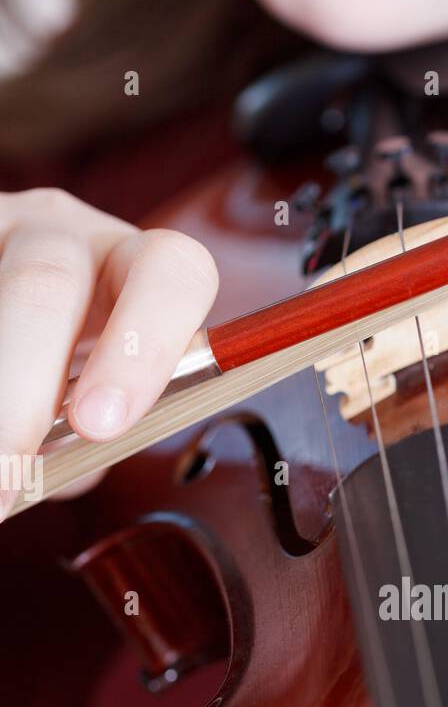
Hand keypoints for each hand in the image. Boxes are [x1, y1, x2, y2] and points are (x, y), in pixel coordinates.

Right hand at [0, 188, 217, 518]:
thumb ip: (85, 440)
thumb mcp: (83, 404)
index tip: (98, 428)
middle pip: (47, 284)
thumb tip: (50, 473)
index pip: (173, 273)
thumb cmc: (51, 381)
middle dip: (20, 391)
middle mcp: (62, 232)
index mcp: (131, 270)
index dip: (143, 347)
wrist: (11, 325)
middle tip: (5, 474)